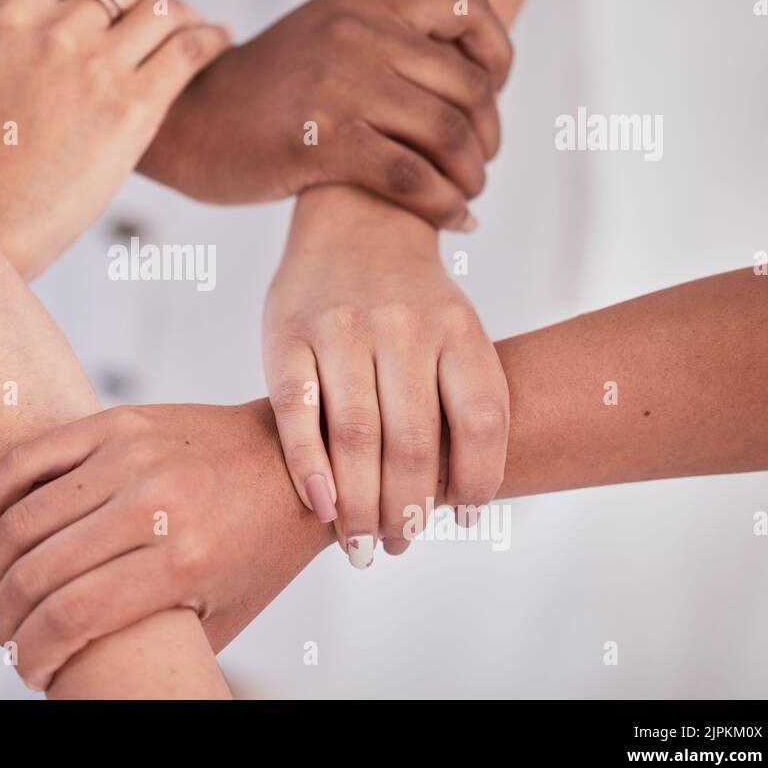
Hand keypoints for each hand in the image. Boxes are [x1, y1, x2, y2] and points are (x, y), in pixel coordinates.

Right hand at [0, 0, 230, 279]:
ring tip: (191, 31)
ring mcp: (96, 70)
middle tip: (157, 14)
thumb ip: (37, 36)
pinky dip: (213, 37)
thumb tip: (91, 12)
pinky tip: (219, 42)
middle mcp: (56, 34)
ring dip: (186, 13)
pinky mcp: (134, 110)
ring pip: (166, 5)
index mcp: (13, 19)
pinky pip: (192, 47)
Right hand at [0, 402, 330, 689]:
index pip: (72, 618)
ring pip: (23, 517)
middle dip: (3, 615)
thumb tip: (90, 670)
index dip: (32, 654)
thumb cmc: (256, 548)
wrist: (290, 463)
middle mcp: (153, 505)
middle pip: (38, 570)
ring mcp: (132, 457)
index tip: (26, 669)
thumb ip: (158, 642)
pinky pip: (30, 458)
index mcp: (182, 562)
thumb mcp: (221, 615)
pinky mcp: (117, 423)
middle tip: (0, 631)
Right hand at [139, 0, 511, 226]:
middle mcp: (357, 31)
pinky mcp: (322, 141)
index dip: (497, 55)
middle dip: (487, 136)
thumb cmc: (264, 93)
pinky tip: (454, 221)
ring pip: (448, 134)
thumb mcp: (324, 37)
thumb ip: (386, 41)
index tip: (488, 96)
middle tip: (479, 166)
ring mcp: (340, 84)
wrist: (186, 122)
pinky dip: (445, 206)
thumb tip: (472, 81)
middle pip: (467, 84)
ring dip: (471, 176)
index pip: (468, 6)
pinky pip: (412, 178)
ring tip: (467, 197)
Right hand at [263, 184, 508, 564]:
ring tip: (360, 543)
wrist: (353, 220)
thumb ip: (457, 397)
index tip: (462, 520)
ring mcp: (342, 326)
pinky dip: (307, 466)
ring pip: (355, 434)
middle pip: (413, 440)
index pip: (481, 421)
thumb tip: (458, 502)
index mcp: (458, 328)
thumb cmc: (409, 302)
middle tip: (395, 546)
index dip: (477, 481)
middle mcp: (403, 324)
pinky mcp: (287, 331)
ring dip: (359, 504)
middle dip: (407, 510)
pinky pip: (295, 410)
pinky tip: (320, 505)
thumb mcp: (455, 329)